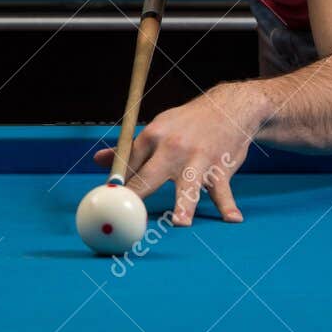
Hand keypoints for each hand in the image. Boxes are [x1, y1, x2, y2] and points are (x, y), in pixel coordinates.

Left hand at [94, 84, 263, 223]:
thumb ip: (130, 149)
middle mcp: (174, 147)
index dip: (119, 185)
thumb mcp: (158, 127)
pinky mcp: (220, 168)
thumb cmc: (188, 123)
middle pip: (150, 176)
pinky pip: (223, 190)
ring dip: (185, 204)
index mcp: (154, 135)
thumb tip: (99, 160)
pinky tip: (233, 219)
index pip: (130, 163)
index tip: (110, 203)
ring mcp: (198, 159)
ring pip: (190, 185)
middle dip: (138, 195)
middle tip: (128, 215)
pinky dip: (228, 205)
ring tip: (181, 222)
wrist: (229, 108)